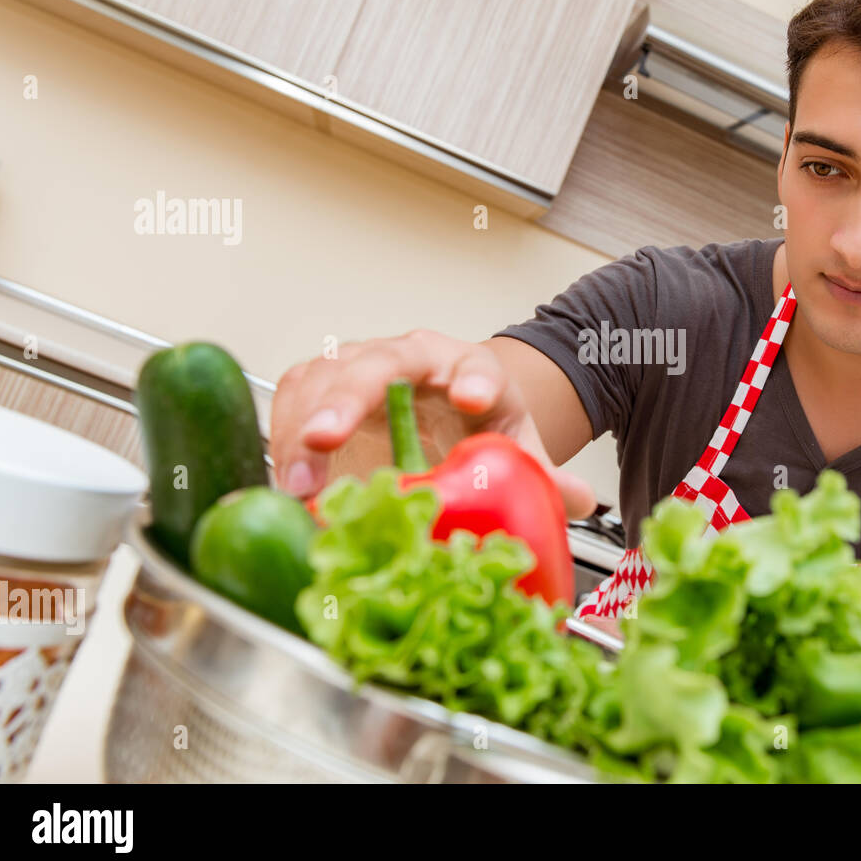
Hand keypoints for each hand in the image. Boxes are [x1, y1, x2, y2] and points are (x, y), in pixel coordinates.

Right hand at [270, 329, 596, 518]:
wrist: (449, 403)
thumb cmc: (479, 420)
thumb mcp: (515, 444)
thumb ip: (541, 474)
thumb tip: (580, 502)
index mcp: (468, 366)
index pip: (474, 365)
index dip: (474, 378)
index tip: (474, 398)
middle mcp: (408, 358)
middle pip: (376, 364)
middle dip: (348, 399)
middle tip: (329, 440)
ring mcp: (358, 368)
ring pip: (320, 377)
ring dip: (301, 429)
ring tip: (299, 482)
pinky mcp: (320, 390)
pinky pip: (291, 399)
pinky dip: (280, 439)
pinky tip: (284, 479)